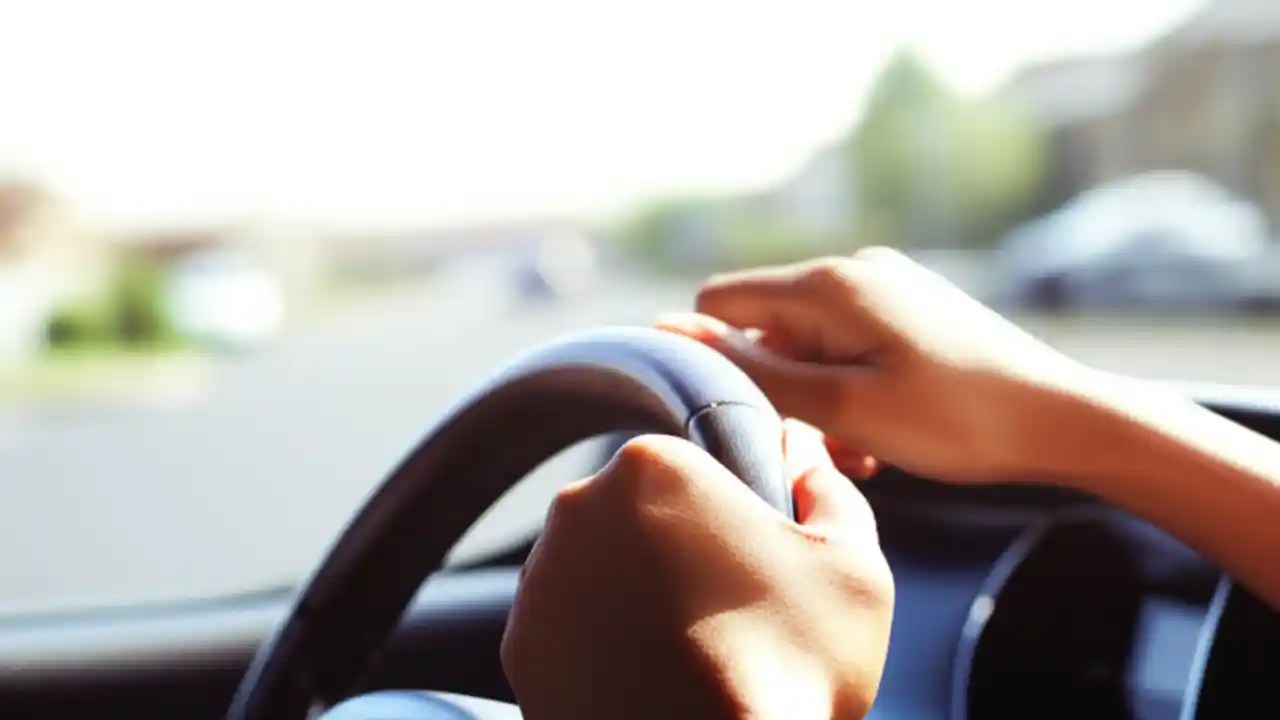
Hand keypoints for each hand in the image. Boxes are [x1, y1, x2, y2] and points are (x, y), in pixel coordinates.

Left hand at [501, 422, 893, 719]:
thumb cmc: (791, 667)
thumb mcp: (854, 568)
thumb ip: (831, 492)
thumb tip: (805, 461)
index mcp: (652, 465)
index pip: (694, 470)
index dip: (735, 514)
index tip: (759, 560)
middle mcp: (576, 508)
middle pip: (642, 516)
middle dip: (681, 553)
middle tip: (732, 615)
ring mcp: (539, 581)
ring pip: (603, 572)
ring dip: (639, 599)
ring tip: (694, 653)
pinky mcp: (520, 649)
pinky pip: (572, 632)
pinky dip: (606, 650)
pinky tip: (654, 680)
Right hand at [658, 248, 1090, 481]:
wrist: (1063, 419)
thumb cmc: (956, 419)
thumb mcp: (844, 407)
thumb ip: (755, 371)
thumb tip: (672, 331)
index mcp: (828, 283)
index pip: (720, 303)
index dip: (716, 359)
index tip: (753, 413)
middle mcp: (853, 269)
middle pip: (768, 328)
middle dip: (782, 390)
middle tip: (830, 444)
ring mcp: (886, 286)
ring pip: (810, 345)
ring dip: (820, 399)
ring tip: (865, 447)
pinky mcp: (910, 309)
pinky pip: (850, 346)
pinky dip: (852, 389)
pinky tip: (885, 431)